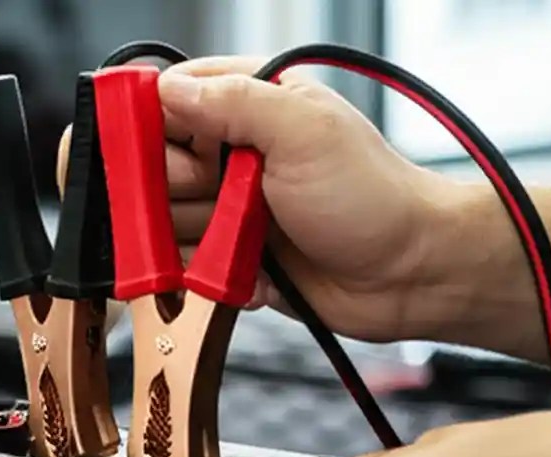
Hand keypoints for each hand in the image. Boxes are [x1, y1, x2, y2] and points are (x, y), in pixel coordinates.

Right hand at [58, 56, 491, 345]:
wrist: (412, 275)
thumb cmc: (374, 196)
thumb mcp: (304, 131)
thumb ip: (232, 101)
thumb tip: (164, 88)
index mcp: (243, 102)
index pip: (158, 100)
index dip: (138, 128)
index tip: (139, 155)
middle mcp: (227, 151)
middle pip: (146, 169)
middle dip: (173, 193)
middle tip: (221, 195)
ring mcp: (225, 205)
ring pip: (161, 224)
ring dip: (199, 239)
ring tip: (250, 237)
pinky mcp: (227, 254)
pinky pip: (184, 267)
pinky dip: (210, 275)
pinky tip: (251, 269)